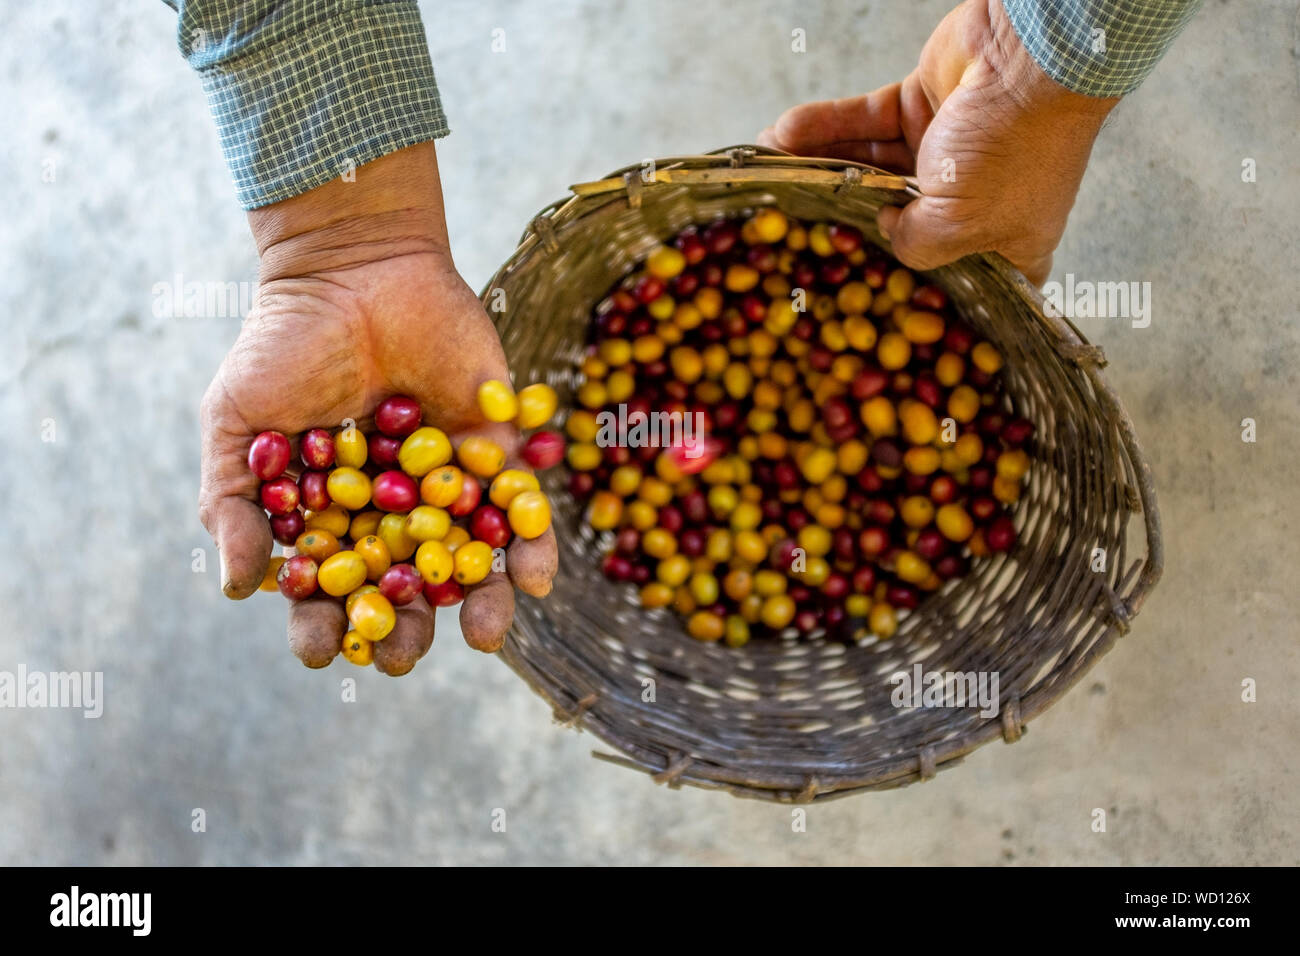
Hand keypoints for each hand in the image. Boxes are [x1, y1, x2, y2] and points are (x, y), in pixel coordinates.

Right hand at [198, 144, 557, 674]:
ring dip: (481, 608)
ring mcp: (449, 490)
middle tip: (403, 650)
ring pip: (471, 567)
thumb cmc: (286, 344)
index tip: (322, 647)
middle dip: (405, 631)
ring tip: (481, 633)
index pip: (327, 592)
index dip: (322, 626)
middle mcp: (393, 516)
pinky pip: (524, 513)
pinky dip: (534, 548)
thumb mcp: (236, 421)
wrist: (357, 269)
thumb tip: (238, 590)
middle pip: (404, 593)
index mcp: (331, 520)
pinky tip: (534, 581)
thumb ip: (231, 502)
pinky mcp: (499, 458)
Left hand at [757, 0, 1118, 285]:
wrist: (1028, 56)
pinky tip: (780, 133)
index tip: (871, 304)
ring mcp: (944, 150)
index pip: (960, 281)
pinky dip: (823, 126)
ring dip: (819, 166)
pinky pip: (863, 121)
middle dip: (846, 224)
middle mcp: (973, 199)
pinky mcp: (920, 105)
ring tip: (770, 173)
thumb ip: (914, 245)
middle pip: (899, 221)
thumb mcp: (957, 227)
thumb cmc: (1011, 153)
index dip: (918, 292)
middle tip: (792, 232)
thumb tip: (886, 231)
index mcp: (1003, 242)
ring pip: (870, 165)